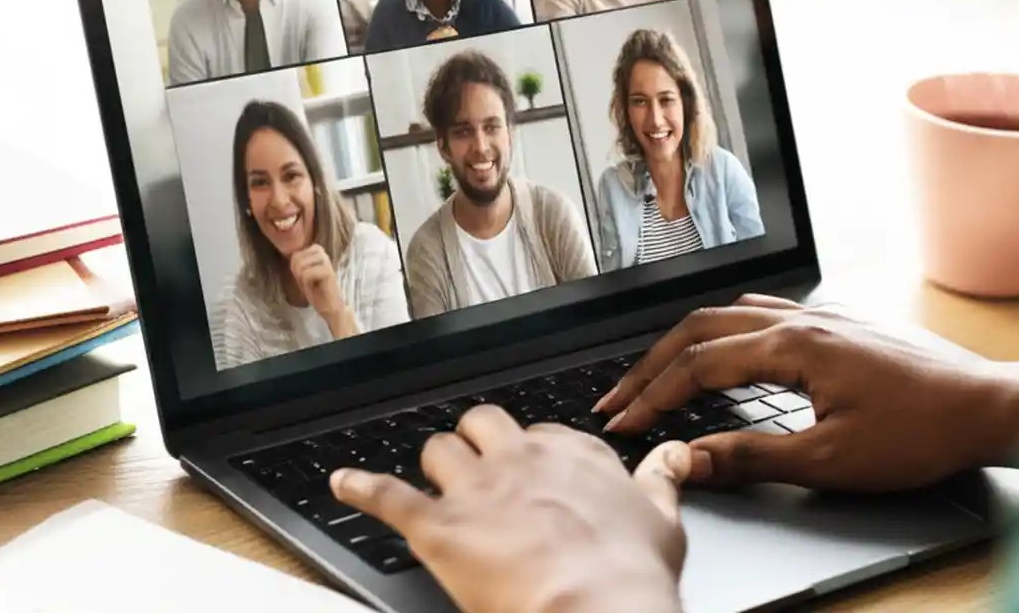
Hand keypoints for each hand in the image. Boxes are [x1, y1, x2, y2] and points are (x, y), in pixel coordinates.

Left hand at [289, 245, 356, 337]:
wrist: (329, 306)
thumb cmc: (315, 290)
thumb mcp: (301, 273)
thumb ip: (297, 261)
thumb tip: (291, 253)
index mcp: (316, 250)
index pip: (294, 255)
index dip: (295, 269)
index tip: (306, 278)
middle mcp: (322, 253)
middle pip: (296, 259)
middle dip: (298, 273)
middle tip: (308, 282)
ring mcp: (326, 261)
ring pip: (301, 265)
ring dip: (302, 279)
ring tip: (312, 284)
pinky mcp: (328, 271)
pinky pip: (306, 274)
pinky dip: (306, 284)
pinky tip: (315, 288)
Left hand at [331, 406, 687, 612]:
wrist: (595, 611)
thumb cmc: (629, 576)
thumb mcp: (664, 521)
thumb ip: (663, 478)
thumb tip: (675, 454)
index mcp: (572, 454)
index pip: (542, 433)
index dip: (533, 457)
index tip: (535, 476)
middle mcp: (521, 459)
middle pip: (482, 424)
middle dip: (477, 445)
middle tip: (480, 469)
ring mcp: (477, 489)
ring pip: (438, 450)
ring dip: (435, 468)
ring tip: (435, 485)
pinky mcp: (438, 526)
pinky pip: (387, 495)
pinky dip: (361, 487)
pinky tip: (343, 482)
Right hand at [597, 295, 1018, 491]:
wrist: (987, 407)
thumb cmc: (919, 432)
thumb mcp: (830, 459)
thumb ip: (750, 457)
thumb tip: (689, 459)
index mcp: (793, 346)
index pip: (697, 367)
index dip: (652, 397)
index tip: (621, 422)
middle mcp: (802, 319)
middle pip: (700, 329)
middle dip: (651, 365)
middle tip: (617, 398)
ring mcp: (821, 315)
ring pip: (728, 315)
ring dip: (683, 344)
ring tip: (654, 374)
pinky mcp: (839, 324)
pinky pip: (762, 312)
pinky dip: (723, 330)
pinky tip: (724, 348)